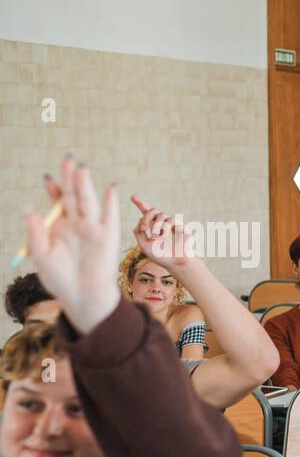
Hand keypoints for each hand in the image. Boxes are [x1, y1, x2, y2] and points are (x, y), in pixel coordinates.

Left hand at [25, 158, 120, 333]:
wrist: (81, 297)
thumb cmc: (59, 279)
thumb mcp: (40, 254)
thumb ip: (35, 232)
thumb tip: (31, 209)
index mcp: (60, 228)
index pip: (57, 202)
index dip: (53, 189)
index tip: (48, 178)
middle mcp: (77, 225)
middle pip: (73, 196)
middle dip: (70, 178)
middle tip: (68, 159)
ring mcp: (93, 230)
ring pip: (88, 202)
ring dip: (85, 186)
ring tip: (81, 169)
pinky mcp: (109, 237)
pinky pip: (110, 217)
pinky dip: (111, 204)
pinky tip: (111, 190)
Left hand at [130, 195, 191, 268]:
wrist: (176, 263)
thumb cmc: (161, 257)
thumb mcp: (144, 246)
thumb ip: (138, 234)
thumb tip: (139, 220)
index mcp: (153, 227)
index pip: (146, 213)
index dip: (140, 203)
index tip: (132, 196)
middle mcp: (162, 224)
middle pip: (152, 211)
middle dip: (146, 218)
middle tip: (144, 229)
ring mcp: (172, 224)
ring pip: (161, 215)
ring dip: (156, 226)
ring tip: (156, 238)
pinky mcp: (181, 226)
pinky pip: (171, 220)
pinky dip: (165, 227)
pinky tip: (164, 235)